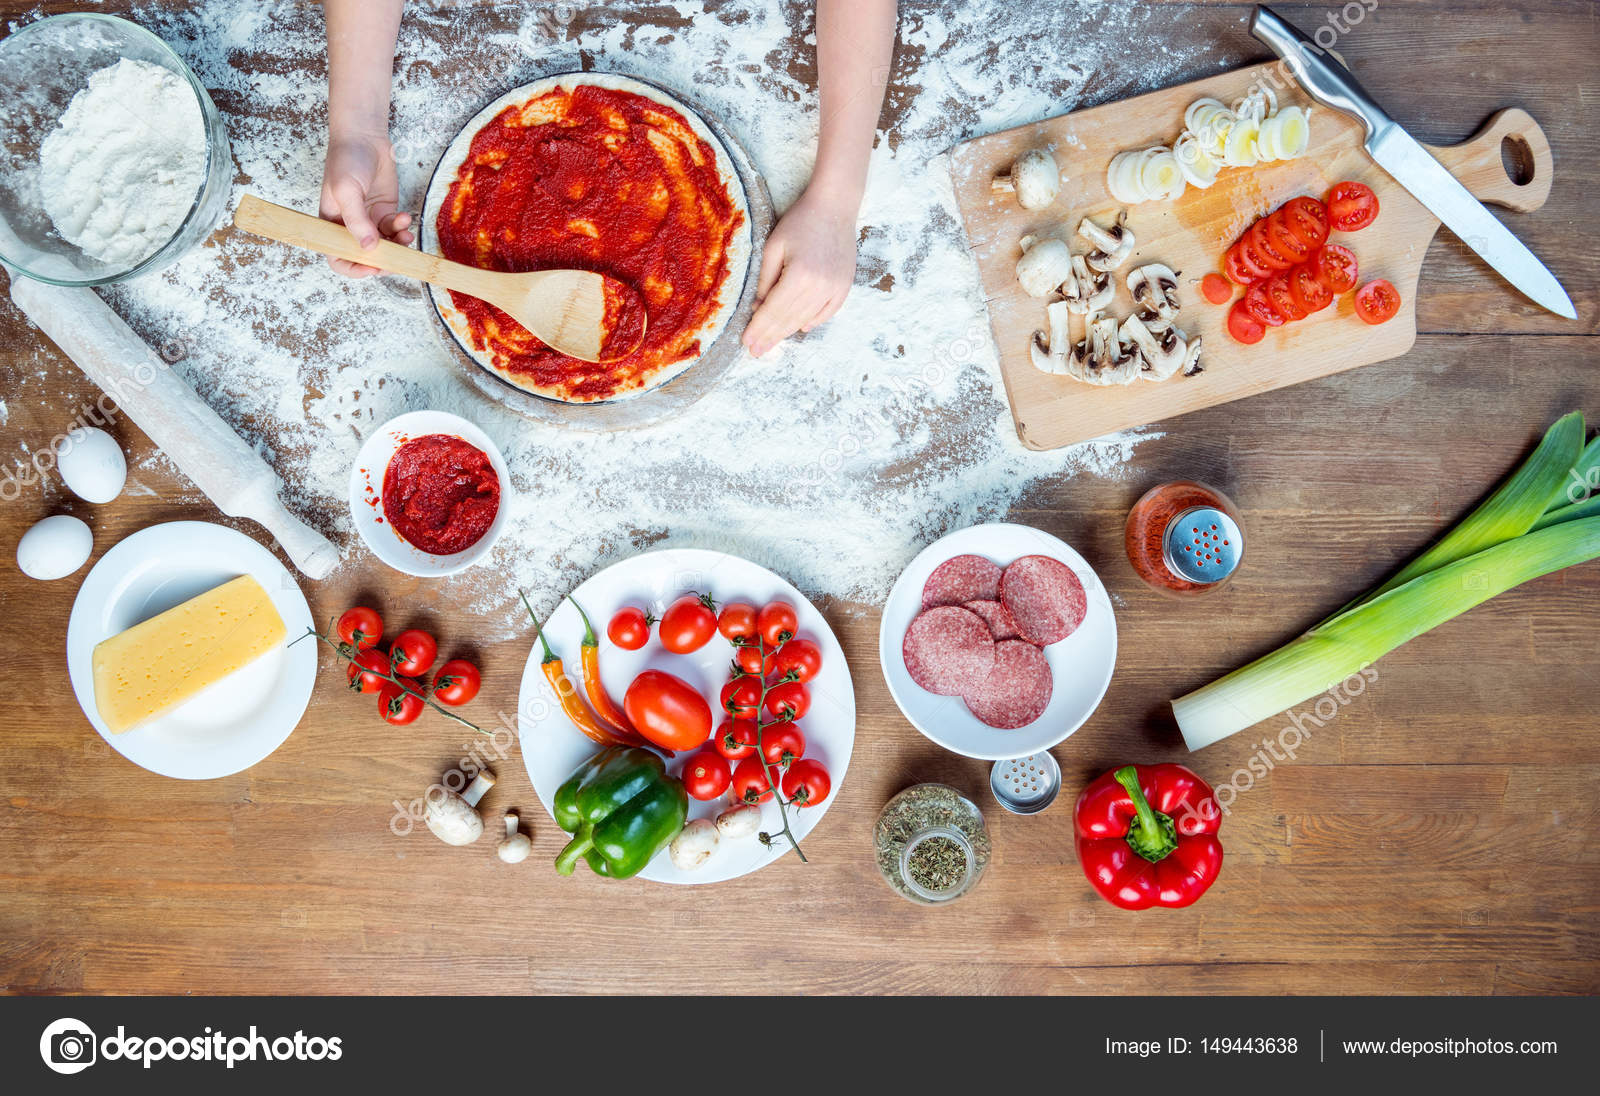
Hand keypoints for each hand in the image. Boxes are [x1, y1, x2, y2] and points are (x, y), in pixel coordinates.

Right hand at [318, 130, 412, 277]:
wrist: (365, 137)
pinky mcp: (385, 212)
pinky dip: (402, 228)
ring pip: (384, 245)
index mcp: (331, 224)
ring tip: (405, 233)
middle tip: (396, 259)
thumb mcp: (347, 190)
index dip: (352, 268)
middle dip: (382, 260)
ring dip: (397, 245)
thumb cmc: (347, 159)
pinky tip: (405, 216)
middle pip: (364, 256)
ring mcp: (369, 220)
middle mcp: (349, 226)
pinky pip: (395, 230)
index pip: (336, 257)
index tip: (371, 268)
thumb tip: (369, 248)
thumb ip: (357, 220)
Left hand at [742, 186, 857, 356]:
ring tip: (772, 344)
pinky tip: (800, 328)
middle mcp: (819, 287)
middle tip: (756, 352)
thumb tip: (757, 309)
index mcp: (799, 275)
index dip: (758, 328)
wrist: (835, 206)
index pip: (773, 310)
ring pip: (806, 319)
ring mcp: (835, 289)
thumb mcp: (773, 247)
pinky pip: (826, 312)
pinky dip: (812, 322)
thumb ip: (765, 280)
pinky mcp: (844, 287)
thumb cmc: (800, 222)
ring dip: (787, 332)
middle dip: (770, 336)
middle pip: (789, 319)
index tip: (747, 342)